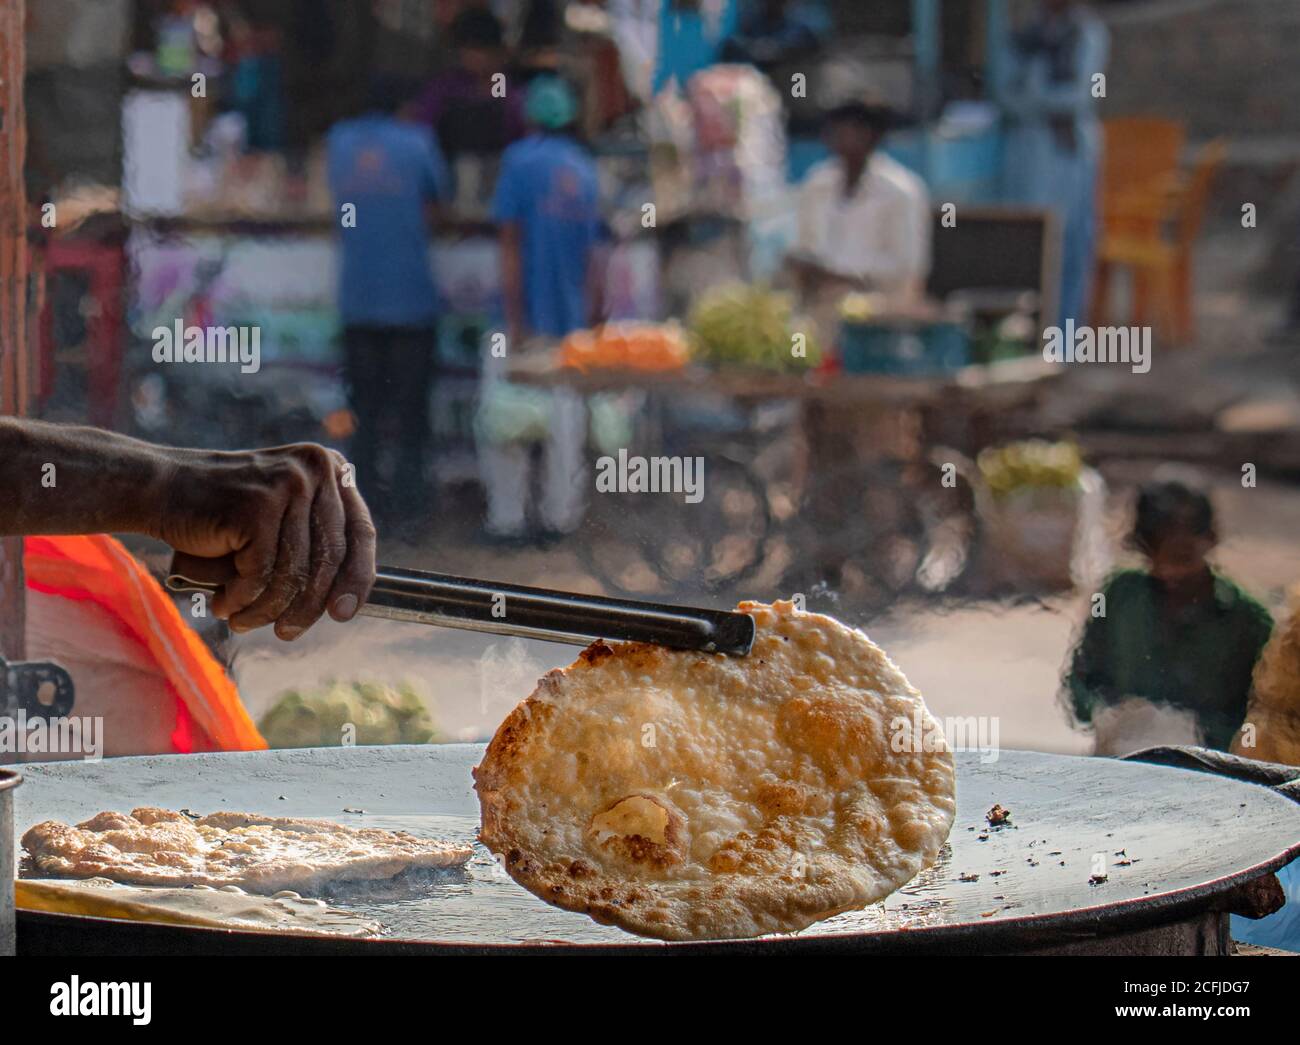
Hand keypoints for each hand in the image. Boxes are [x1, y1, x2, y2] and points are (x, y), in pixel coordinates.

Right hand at [155, 443, 375, 639]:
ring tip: (244, 623)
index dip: (357, 578)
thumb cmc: (224, 511)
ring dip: (268, 609)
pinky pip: (260, 574)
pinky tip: (224, 605)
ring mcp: (287, 485)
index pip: (360, 533)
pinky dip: (242, 598)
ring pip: (294, 572)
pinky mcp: (257, 507)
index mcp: (330, 469)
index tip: (344, 614)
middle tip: (289, 633)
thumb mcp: (283, 512)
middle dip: (309, 605)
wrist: (160, 486)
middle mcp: (315, 470)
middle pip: (330, 557)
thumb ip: (316, 538)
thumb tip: (348, 600)